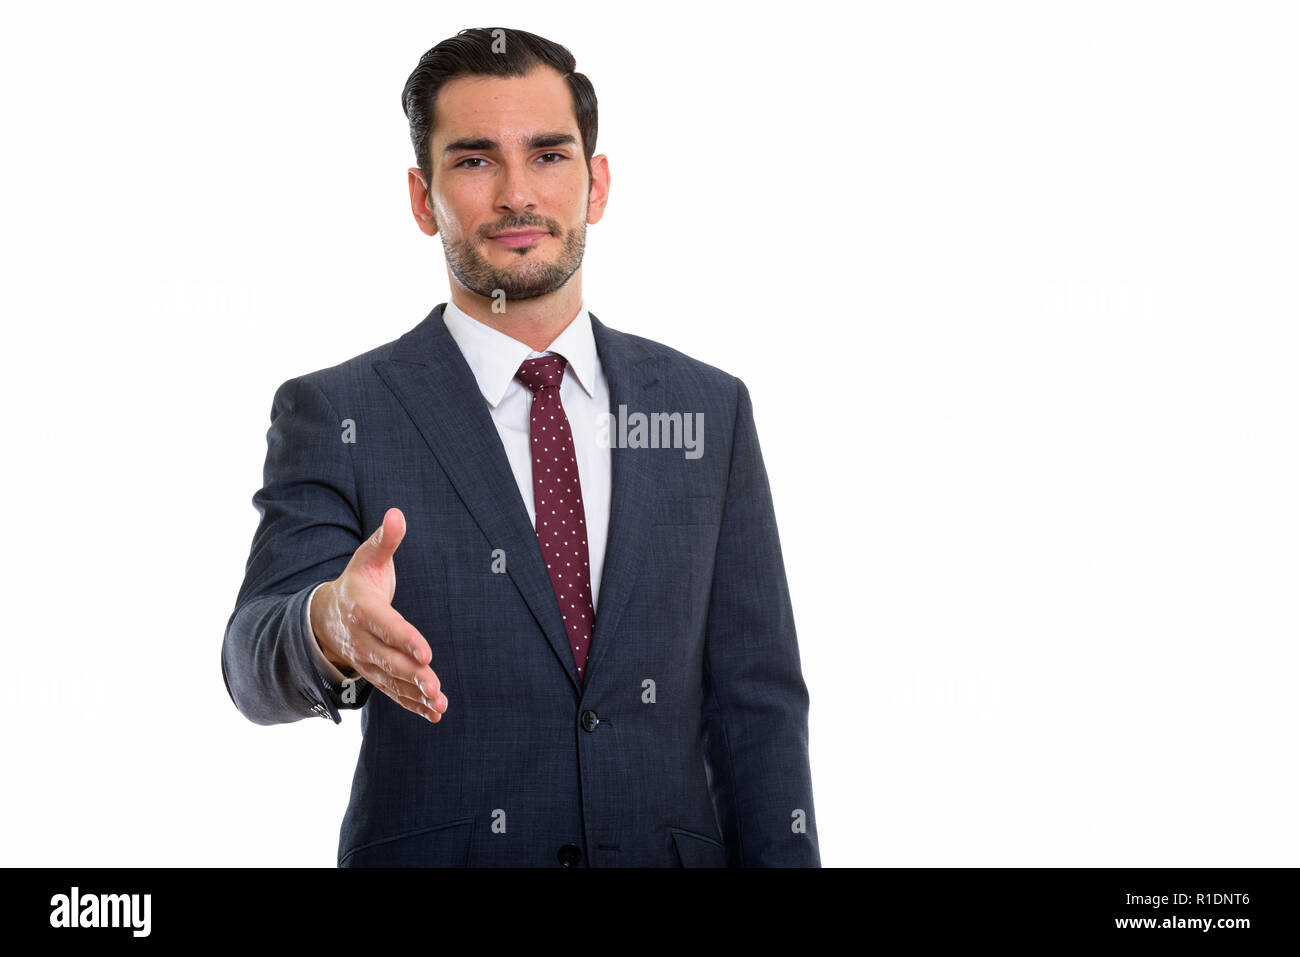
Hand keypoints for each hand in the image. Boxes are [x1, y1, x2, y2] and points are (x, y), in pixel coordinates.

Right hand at [310, 507, 446, 722]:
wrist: (326, 615)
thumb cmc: (358, 582)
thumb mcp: (367, 558)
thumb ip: (384, 540)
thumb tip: (396, 514)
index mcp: (362, 609)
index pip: (386, 625)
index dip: (405, 639)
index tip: (426, 652)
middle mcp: (363, 640)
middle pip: (388, 660)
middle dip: (412, 674)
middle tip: (435, 685)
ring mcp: (367, 662)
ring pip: (392, 681)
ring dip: (415, 694)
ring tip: (439, 703)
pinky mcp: (375, 675)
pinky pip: (393, 693)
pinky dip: (413, 704)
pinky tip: (435, 713)